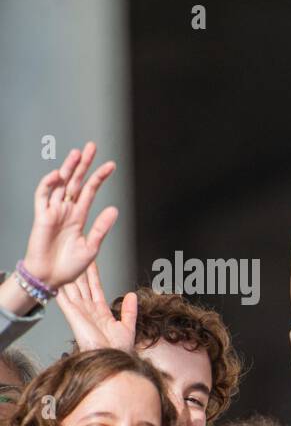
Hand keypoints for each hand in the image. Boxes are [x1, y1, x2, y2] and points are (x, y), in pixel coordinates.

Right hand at [22, 142, 117, 287]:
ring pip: (60, 184)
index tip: (112, 165)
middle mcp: (66, 210)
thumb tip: (115, 209)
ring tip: (78, 153)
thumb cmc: (70, 266)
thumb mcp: (92, 248)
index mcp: (79, 216)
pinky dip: (49, 184)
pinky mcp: (41, 216)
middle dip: (84, 164)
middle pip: (75, 181)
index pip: (90, 191)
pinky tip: (59, 174)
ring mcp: (53, 211)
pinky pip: (43, 196)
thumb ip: (101, 228)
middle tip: (92, 146)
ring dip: (68, 168)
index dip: (100, 177)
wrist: (51, 278)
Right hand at [56, 262, 136, 351]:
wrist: (112, 358)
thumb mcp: (128, 326)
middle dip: (80, 270)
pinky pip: (65, 299)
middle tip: (77, 253)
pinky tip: (57, 278)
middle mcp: (89, 311)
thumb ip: (129, 310)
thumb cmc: (118, 349)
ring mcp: (80, 313)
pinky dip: (61, 289)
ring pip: (73, 289)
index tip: (92, 262)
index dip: (93, 275)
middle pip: (82, 286)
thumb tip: (132, 295)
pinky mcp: (73, 316)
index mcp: (101, 312)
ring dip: (70, 275)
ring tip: (67, 259)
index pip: (95, 289)